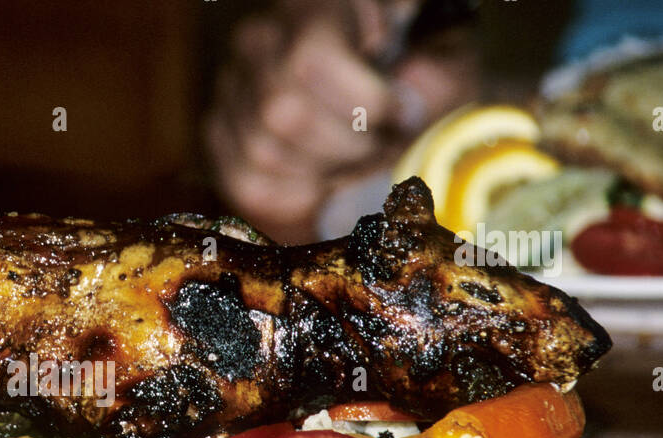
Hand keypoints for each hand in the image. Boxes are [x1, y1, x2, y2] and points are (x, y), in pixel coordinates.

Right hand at [206, 0, 475, 241]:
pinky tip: (325, 179)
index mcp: (313, 7)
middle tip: (378, 147)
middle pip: (282, 112)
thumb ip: (428, 78)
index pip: (311, 59)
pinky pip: (248, 183)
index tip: (396, 116)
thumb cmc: (418, 85)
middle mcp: (259, 42)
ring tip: (356, 162)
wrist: (390, 112)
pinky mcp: (221, 138)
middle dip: (345, 146)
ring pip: (263, 152)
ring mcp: (232, 91)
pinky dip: (297, 194)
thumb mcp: (441, 69)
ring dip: (323, 172)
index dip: (361, 102)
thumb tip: (405, 105)